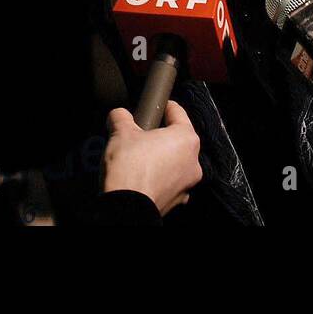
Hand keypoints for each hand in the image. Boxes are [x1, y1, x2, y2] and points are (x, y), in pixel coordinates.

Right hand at [102, 101, 202, 215]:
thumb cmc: (130, 167)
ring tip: (137, 157)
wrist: (125, 207)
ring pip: (174, 162)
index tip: (155, 105)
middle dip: (159, 135)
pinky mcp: (177, 200)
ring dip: (159, 157)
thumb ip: (121, 117)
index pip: (178, 113)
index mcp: (186, 139)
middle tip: (139, 134)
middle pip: (176, 139)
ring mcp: (187, 184)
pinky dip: (157, 176)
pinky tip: (140, 175)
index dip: (164, 106)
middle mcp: (193, 161)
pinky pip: (168, 181)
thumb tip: (119, 115)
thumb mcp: (120, 132)